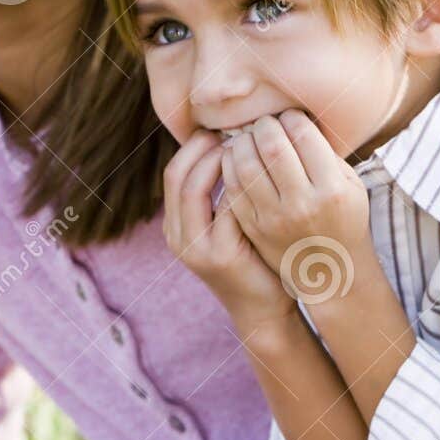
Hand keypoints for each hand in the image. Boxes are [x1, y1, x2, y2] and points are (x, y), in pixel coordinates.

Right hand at [163, 131, 296, 332]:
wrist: (265, 310)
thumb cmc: (255, 259)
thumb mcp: (230, 225)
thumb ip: (223, 194)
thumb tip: (234, 143)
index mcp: (177, 227)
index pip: (174, 173)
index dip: (195, 147)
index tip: (222, 129)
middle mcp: (178, 237)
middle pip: (177, 176)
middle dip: (203, 148)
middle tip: (232, 131)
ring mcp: (195, 248)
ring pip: (193, 189)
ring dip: (218, 162)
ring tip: (245, 146)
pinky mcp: (219, 256)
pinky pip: (224, 208)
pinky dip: (238, 185)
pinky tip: (261, 173)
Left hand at [222, 111, 371, 299]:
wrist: (332, 272)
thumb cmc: (344, 220)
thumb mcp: (351, 186)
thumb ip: (326, 154)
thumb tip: (294, 120)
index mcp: (333, 190)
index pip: (304, 137)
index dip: (292, 118)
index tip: (289, 116)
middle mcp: (303, 205)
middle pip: (273, 147)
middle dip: (265, 125)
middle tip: (265, 122)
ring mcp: (275, 219)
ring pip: (247, 165)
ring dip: (243, 143)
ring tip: (249, 138)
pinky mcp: (254, 229)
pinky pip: (234, 188)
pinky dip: (230, 166)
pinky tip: (236, 158)